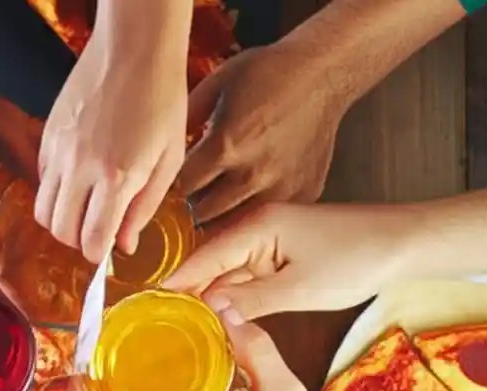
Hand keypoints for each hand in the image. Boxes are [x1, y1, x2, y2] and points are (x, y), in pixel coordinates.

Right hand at [35, 3, 188, 262]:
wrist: (135, 48)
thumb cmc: (162, 99)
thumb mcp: (168, 160)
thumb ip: (145, 207)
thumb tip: (124, 245)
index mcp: (117, 177)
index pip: (91, 240)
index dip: (97, 255)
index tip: (105, 254)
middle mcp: (80, 168)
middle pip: (60, 231)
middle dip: (77, 241)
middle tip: (95, 233)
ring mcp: (58, 150)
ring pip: (42, 209)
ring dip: (60, 219)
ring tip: (82, 211)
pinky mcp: (46, 133)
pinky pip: (39, 179)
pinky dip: (53, 190)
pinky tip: (75, 180)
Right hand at [163, 202, 415, 319]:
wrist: (404, 245)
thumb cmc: (356, 260)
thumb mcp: (298, 289)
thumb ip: (248, 300)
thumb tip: (205, 310)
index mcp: (254, 227)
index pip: (199, 259)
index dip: (171, 284)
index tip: (140, 308)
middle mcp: (255, 229)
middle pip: (208, 266)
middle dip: (185, 295)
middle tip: (154, 330)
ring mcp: (269, 242)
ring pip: (227, 274)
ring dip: (209, 299)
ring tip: (177, 331)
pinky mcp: (283, 254)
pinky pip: (247, 277)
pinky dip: (233, 297)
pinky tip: (220, 321)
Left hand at [179, 43, 349, 222]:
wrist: (322, 73)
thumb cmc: (270, 72)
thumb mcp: (217, 83)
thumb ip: (186, 116)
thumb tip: (163, 142)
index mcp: (227, 147)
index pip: (184, 186)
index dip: (178, 182)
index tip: (181, 177)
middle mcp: (254, 174)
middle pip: (205, 212)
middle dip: (196, 201)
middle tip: (200, 188)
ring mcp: (283, 188)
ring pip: (237, 222)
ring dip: (225, 211)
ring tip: (224, 192)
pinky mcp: (305, 193)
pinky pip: (271, 215)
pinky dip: (259, 208)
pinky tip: (256, 188)